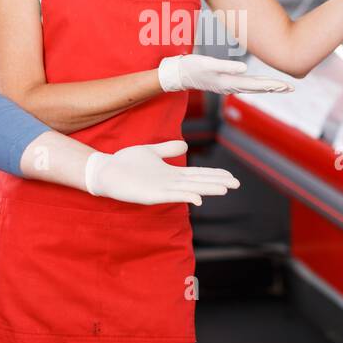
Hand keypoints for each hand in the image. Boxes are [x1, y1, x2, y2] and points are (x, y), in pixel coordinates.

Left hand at [84, 140, 239, 204]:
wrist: (105, 171)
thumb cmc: (125, 163)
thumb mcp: (151, 152)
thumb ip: (168, 149)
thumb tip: (185, 145)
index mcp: (171, 173)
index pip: (198, 174)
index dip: (214, 175)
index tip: (231, 176)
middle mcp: (169, 182)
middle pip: (199, 181)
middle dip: (217, 182)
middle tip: (237, 184)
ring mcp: (161, 190)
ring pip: (190, 189)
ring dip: (207, 189)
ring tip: (224, 189)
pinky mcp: (151, 196)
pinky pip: (172, 196)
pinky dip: (186, 196)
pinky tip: (199, 197)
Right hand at [157, 54, 293, 94]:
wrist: (177, 74)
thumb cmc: (191, 67)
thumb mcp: (208, 64)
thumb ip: (227, 66)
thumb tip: (245, 69)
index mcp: (229, 82)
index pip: (256, 84)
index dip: (271, 85)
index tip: (286, 86)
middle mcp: (230, 86)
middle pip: (257, 88)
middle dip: (274, 88)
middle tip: (291, 88)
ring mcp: (227, 85)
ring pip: (252, 88)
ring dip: (266, 88)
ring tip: (280, 88)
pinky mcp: (223, 82)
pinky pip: (244, 85)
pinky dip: (256, 86)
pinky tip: (260, 86)